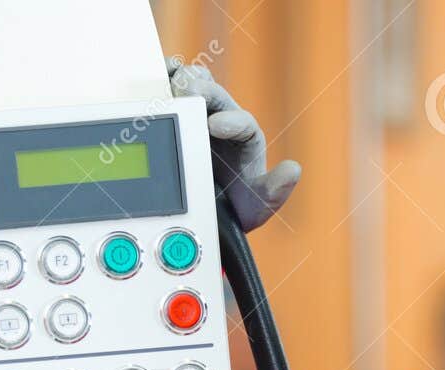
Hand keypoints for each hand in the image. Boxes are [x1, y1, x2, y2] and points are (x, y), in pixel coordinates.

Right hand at [168, 58, 299, 230]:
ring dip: (179, 80)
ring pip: (190, 82)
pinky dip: (159, 80)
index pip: (242, 122)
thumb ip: (274, 190)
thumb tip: (293, 170)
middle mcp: (220, 117)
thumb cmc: (231, 206)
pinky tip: (151, 82)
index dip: (231, 121)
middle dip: (200, 89)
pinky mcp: (169, 111)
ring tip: (167, 88)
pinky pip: (166, 85)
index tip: (214, 127)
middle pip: (213, 91)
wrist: (200, 214)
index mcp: (244, 136)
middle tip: (186, 95)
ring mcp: (193, 111)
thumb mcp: (255, 205)